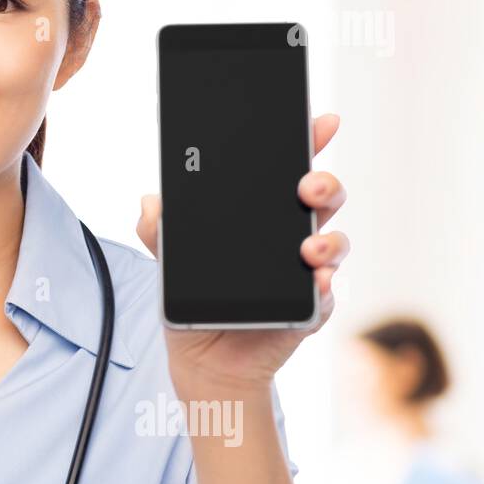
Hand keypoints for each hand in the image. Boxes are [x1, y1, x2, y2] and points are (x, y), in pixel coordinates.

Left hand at [137, 113, 349, 397]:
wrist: (202, 360)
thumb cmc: (193, 301)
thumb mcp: (167, 261)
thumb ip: (157, 231)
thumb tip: (150, 202)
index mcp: (262, 216)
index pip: (289, 171)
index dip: (308, 143)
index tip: (319, 122)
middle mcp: (291, 238)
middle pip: (322, 200)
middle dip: (324, 185)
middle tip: (307, 185)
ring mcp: (305, 273)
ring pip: (334, 244)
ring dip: (329, 241)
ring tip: (309, 248)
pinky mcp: (309, 311)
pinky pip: (325, 298)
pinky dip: (323, 290)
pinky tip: (316, 284)